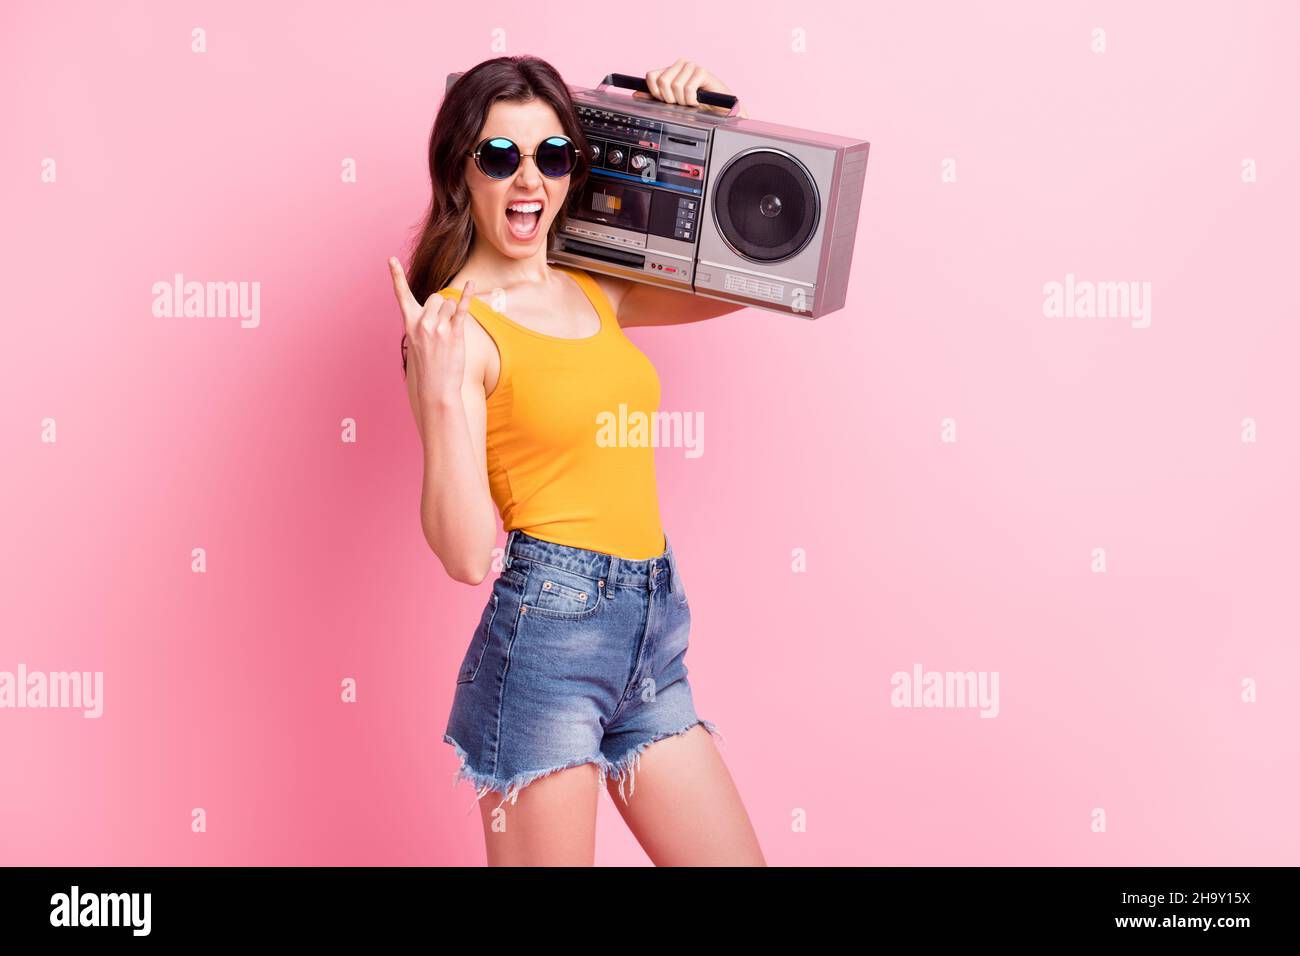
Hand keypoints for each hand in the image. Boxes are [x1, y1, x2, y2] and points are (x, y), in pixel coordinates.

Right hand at [389, 257, 470, 427]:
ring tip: (450, 337)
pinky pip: (462, 309)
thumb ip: (425, 320)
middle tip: (442, 333)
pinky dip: (468, 296)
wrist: (436, 387)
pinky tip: (472, 284)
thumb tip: (441, 303)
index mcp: (410, 323)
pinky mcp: (454, 333)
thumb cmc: (429, 364)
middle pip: (437, 298)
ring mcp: (437, 327)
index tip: (391, 259)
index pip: (402, 295)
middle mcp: (422, 322)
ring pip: (450, 304)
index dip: (396, 277)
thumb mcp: (419, 341)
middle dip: (443, 309)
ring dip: (454, 316)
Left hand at [633, 58, 748, 118]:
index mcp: (670, 70)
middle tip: (681, 103)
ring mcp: (691, 67)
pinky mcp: (702, 71)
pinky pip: (688, 89)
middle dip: (670, 99)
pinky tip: (698, 101)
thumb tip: (636, 94)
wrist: (719, 111)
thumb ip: (654, 97)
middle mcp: (679, 65)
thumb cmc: (697, 106)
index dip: (655, 93)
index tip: (665, 101)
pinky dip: (692, 100)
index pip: (651, 76)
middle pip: (662, 81)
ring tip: (691, 102)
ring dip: (683, 101)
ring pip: (675, 86)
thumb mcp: (672, 102)